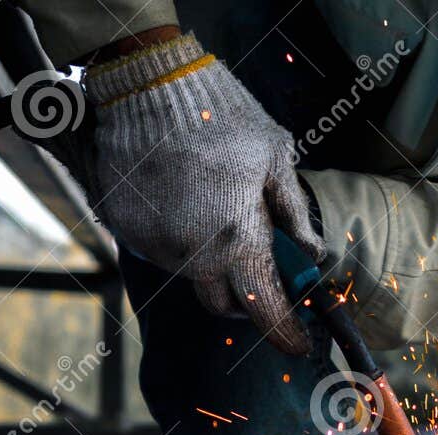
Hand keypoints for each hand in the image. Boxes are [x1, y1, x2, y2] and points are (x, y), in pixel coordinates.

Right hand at [84, 33, 322, 354]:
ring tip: (213, 210)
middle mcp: (193, 256)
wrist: (147, 85)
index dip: (287, 333)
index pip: (268, 309)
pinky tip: (181, 199)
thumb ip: (292, 212)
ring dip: (209, 260)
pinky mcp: (126, 232)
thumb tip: (310, 252)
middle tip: (259, 269)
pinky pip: (159, 250)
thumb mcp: (274, 155)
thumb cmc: (221, 114)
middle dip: (247, 297)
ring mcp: (155, 247)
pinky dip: (176, 237)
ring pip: (191, 276)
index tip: (300, 345)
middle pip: (225, 304)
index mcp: (237, 239)